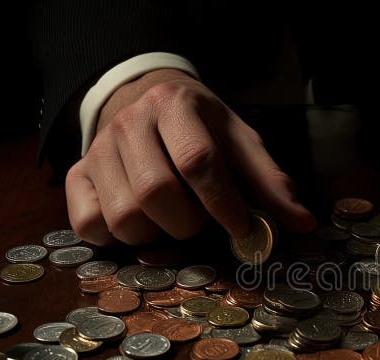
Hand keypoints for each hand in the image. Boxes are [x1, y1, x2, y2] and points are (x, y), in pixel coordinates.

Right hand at [66, 68, 315, 244]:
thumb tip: (303, 222)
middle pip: (156, 193)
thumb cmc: (202, 129)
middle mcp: (129, 124)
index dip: (223, 203)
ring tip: (173, 221)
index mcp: (175, 106)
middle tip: (203, 224)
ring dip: (158, 235)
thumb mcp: (239, 143)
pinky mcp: (76, 176)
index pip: (197, 161)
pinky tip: (142, 225)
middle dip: (189, 223)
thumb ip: (270, 182)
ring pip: (124, 217)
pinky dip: (119, 239)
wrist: (145, 101)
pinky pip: (90, 226)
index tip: (242, 228)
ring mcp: (97, 151)